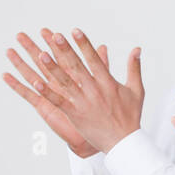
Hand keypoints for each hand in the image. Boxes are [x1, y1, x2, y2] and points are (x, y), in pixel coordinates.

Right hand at [2, 31, 108, 157]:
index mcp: (72, 78)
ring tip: (10, 51)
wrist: (97, 134)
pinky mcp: (44, 107)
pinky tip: (6, 75)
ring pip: (32, 75)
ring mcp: (50, 95)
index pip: (61, 57)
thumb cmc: (100, 112)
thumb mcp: (103, 85)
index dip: (53, 44)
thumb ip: (102, 65)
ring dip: (20, 63)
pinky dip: (17, 85)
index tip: (46, 31)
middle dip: (32, 49)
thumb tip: (103, 47)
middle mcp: (59, 85)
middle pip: (43, 64)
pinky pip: (28, 95)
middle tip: (21, 35)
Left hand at [30, 28, 143, 154]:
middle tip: (55, 36)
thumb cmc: (130, 117)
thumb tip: (137, 49)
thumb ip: (134, 68)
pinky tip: (36, 83)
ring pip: (65, 82)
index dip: (84, 44)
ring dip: (53, 68)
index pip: (94, 59)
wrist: (125, 142)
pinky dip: (48, 93)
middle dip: (66, 50)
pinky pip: (59, 102)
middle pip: (77, 67)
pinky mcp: (76, 115)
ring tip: (41, 54)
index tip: (75, 31)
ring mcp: (84, 103)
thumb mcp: (137, 90)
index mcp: (108, 83)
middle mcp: (94, 91)